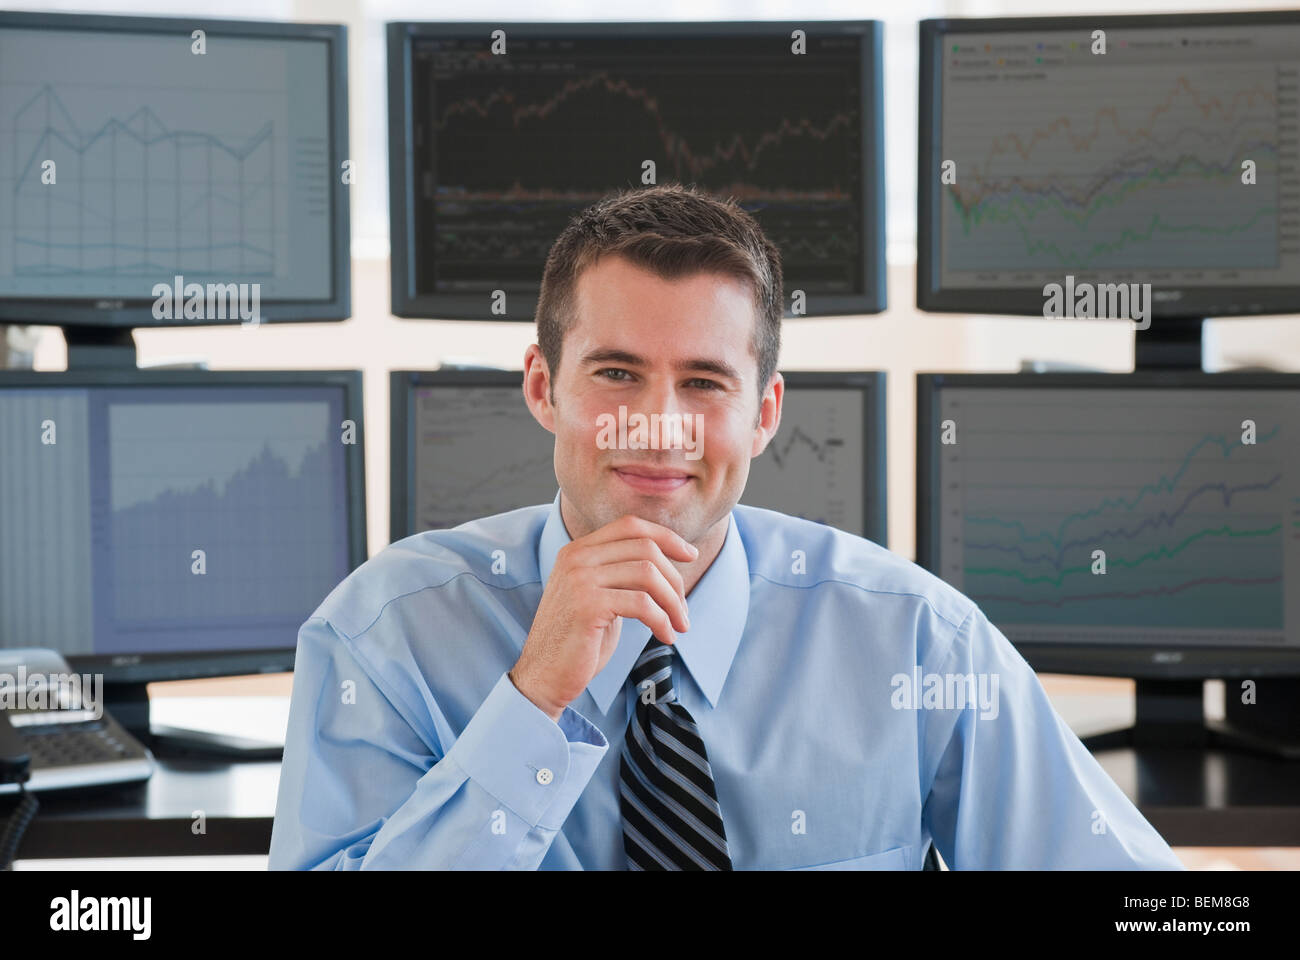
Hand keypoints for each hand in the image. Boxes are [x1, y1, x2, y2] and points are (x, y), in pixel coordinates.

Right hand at [510, 515, 696, 720]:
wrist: (544, 676)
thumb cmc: (578, 641)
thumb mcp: (597, 597)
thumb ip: (619, 574)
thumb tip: (666, 565)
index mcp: (578, 550)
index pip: (630, 526)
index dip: (666, 536)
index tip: (690, 556)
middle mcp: (576, 557)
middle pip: (645, 548)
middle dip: (674, 578)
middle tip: (683, 609)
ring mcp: (580, 579)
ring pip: (647, 574)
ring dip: (673, 602)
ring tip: (680, 625)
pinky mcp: (588, 605)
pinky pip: (642, 604)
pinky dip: (662, 620)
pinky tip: (666, 636)